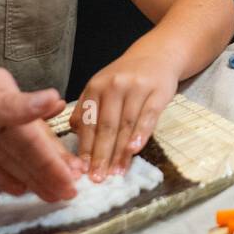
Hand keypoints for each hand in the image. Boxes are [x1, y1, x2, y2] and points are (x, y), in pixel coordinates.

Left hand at [0, 65, 81, 201]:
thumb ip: (13, 106)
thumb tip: (55, 100)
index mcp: (2, 93)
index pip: (31, 133)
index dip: (52, 157)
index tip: (71, 177)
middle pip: (23, 145)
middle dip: (46, 169)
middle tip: (68, 192)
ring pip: (7, 155)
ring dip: (28, 174)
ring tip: (49, 195)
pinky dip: (1, 173)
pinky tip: (17, 187)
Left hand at [71, 48, 177, 181]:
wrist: (156, 55)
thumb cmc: (125, 77)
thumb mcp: (100, 86)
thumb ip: (86, 109)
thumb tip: (76, 135)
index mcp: (95, 87)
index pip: (88, 123)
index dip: (85, 148)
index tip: (82, 170)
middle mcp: (114, 86)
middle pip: (106, 127)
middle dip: (101, 155)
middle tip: (98, 178)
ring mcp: (136, 88)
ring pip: (126, 125)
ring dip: (121, 152)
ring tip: (116, 172)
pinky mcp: (157, 92)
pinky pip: (148, 116)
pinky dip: (141, 134)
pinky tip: (135, 150)